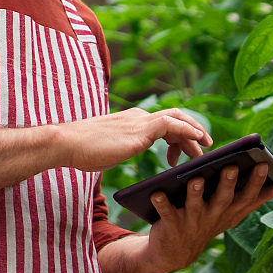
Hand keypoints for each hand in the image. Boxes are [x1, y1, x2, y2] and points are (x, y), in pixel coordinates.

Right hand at [0, 108, 210, 194]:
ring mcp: (139, 122)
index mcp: (130, 121)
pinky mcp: (140, 131)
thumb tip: (114, 155)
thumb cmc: (80, 151)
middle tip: (204, 146)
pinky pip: (173, 125)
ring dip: (195, 131)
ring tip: (205, 148)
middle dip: (192, 130)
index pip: (162, 122)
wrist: (66, 144)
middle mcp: (138, 117)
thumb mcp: (106, 150)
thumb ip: (117, 148)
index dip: (177, 135)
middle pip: (174, 117)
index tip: (181, 153)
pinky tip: (197, 143)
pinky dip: (188, 132)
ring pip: (178, 118)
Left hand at [141, 163, 272, 272]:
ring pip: (195, 206)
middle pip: (222, 200)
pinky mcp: (171, 227)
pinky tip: (156, 192)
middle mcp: (213, 217)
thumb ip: (250, 202)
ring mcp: (193, 223)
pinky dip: (161, 203)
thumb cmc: (205, 224)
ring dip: (195, 193)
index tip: (264, 165)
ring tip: (195, 179)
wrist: (174, 253)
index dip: (256, 183)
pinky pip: (166, 213)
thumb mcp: (229, 215)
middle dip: (227, 184)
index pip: (247, 197)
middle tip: (230, 167)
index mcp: (228, 212)